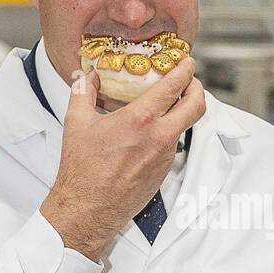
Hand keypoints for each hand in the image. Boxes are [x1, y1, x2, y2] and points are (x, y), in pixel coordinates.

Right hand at [40, 58, 204, 260]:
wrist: (88, 209)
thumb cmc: (81, 171)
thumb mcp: (76, 123)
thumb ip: (83, 92)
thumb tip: (88, 77)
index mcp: (140, 120)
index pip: (175, 87)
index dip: (185, 71)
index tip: (186, 63)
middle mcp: (159, 137)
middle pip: (197, 106)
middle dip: (198, 89)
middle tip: (190, 82)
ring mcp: (164, 156)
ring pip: (185, 126)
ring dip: (181, 113)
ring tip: (166, 105)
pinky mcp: (163, 171)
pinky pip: (172, 145)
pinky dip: (168, 133)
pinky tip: (151, 131)